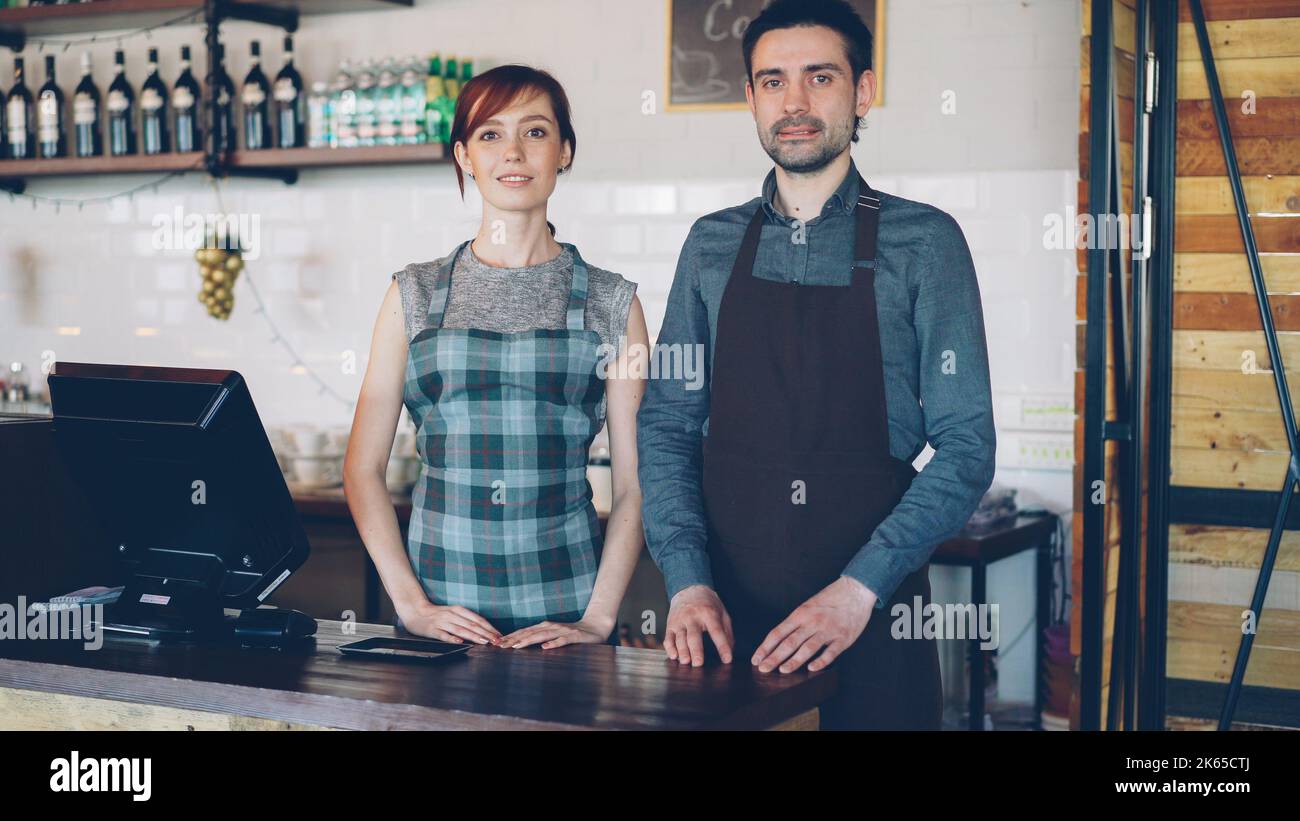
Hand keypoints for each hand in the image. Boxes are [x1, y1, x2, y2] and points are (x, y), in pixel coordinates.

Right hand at [396, 599, 501, 645]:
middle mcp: (451, 615)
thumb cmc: (436, 614)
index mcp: (458, 610)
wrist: (415, 611)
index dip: (489, 627)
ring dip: (473, 636)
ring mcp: (442, 622)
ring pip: (461, 629)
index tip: (498, 635)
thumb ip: (465, 620)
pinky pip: (444, 635)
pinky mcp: (432, 630)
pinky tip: (460, 642)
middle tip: (496, 641)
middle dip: (486, 633)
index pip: (477, 619)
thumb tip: (482, 630)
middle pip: (472, 625)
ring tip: (484, 641)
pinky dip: (452, 638)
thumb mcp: (452, 613)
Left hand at [498, 617, 611, 648]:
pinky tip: (545, 647)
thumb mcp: (553, 634)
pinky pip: (562, 640)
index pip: (524, 632)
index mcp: (544, 627)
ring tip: (516, 646)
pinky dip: (553, 643)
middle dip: (514, 639)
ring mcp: (562, 631)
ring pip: (542, 635)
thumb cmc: (572, 633)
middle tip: (500, 646)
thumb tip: (520, 644)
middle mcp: (551, 627)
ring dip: (529, 640)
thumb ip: (540, 638)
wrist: (595, 627)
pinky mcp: (574, 636)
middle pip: (529, 633)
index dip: (510, 637)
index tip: (497, 643)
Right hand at [665, 585, 733, 665]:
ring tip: (686, 662)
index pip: (716, 632)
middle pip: (693, 636)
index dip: (722, 646)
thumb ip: (727, 631)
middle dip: (696, 651)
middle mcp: (692, 617)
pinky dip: (669, 648)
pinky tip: (674, 656)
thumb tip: (730, 649)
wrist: (689, 589)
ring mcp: (680, 621)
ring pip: (679, 638)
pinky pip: (668, 638)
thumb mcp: (722, 612)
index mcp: (708, 613)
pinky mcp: (670, 624)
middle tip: (698, 664)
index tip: (727, 659)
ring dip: (682, 651)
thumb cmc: (707, 603)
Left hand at [752, 576, 877, 673]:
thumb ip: (795, 622)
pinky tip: (812, 668)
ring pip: (808, 648)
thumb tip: (778, 641)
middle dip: (774, 657)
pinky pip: (831, 652)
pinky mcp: (843, 638)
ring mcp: (828, 630)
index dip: (765, 647)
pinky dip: (821, 661)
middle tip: (763, 669)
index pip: (778, 633)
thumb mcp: (808, 606)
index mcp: (801, 614)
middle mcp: (812, 622)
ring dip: (794, 661)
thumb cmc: (830, 599)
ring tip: (783, 671)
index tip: (756, 659)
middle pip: (790, 642)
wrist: (855, 590)